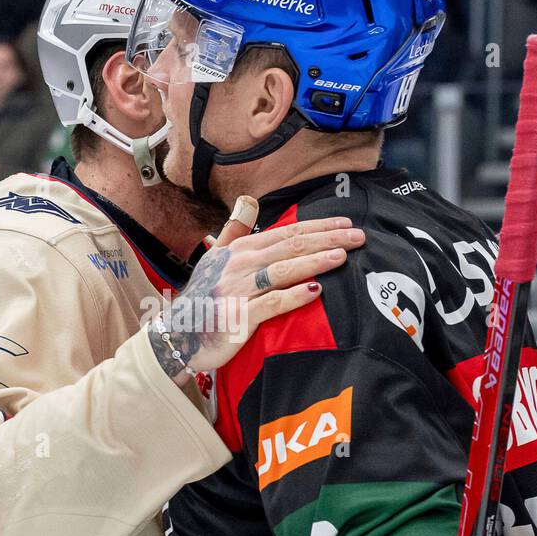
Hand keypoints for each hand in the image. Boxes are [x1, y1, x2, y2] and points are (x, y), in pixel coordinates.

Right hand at [147, 197, 364, 379]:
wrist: (178, 335)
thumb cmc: (203, 297)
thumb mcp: (215, 258)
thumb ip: (235, 230)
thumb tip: (250, 200)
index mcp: (239, 249)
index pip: (285, 232)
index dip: (317, 227)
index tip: (346, 224)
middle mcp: (239, 265)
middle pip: (289, 247)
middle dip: (326, 240)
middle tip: (358, 237)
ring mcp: (237, 290)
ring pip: (282, 271)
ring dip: (313, 262)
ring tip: (342, 257)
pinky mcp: (238, 317)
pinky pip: (270, 304)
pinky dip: (293, 297)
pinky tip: (315, 291)